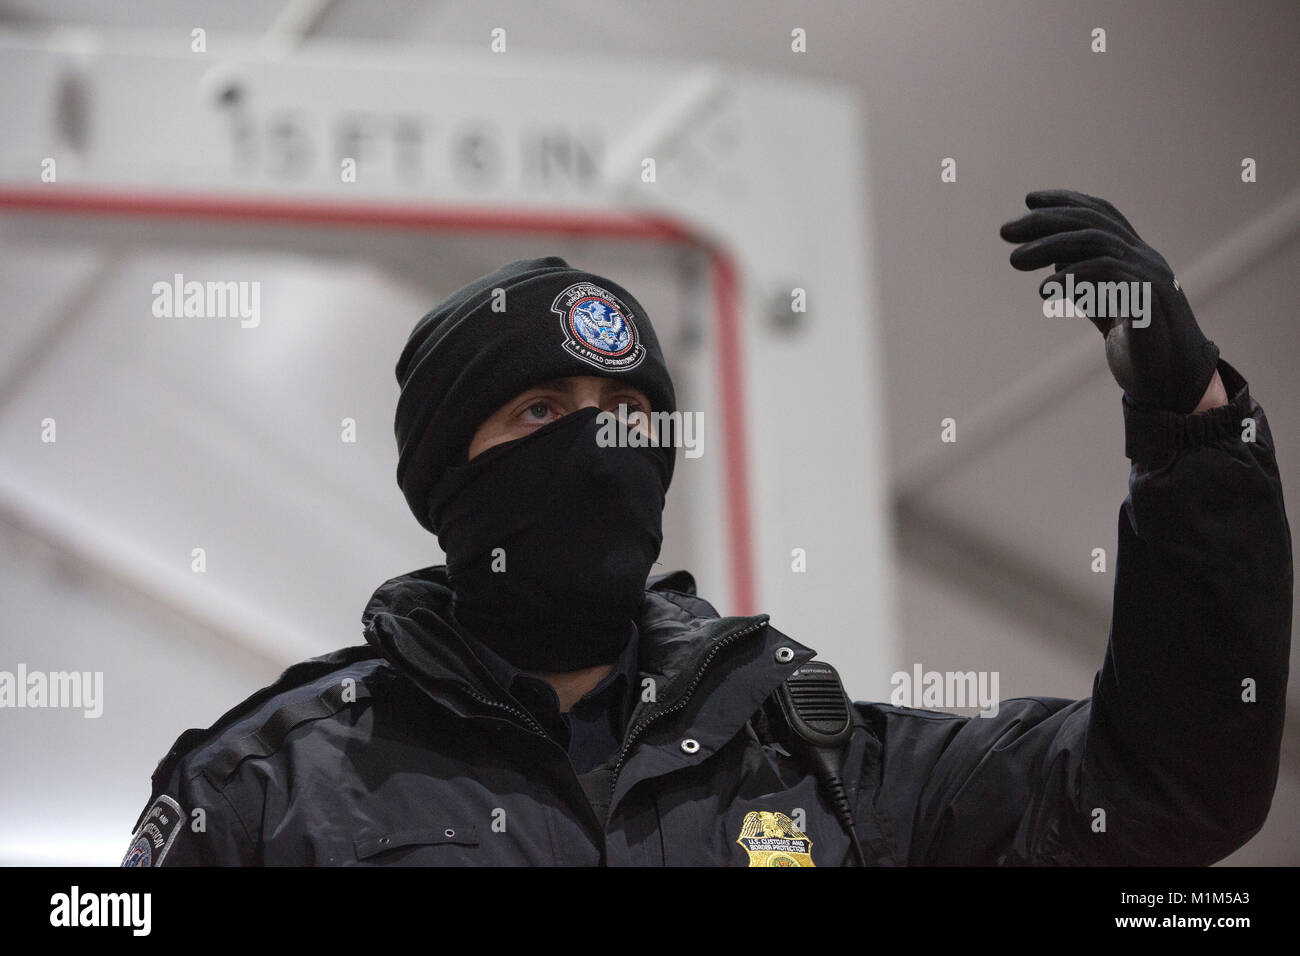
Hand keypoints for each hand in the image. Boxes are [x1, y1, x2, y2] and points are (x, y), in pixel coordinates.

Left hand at [1000, 189, 1219, 412]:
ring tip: (1014, 261)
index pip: (1102, 213)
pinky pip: (1106, 273)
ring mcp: (1151, 274)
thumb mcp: (1105, 309)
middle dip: (1045, 221)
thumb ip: (1085, 283)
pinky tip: (1044, 291)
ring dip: (1049, 246)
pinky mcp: (1149, 296)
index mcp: (1136, 256)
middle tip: (1005, 232)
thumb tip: (1058, 261)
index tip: (1029, 200)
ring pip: (1097, 241)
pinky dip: (1071, 277)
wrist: (1172, 383)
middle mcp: (1146, 257)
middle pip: (1093, 222)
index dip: (1067, 200)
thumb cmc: (1138, 347)